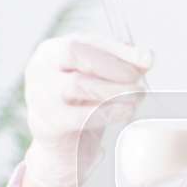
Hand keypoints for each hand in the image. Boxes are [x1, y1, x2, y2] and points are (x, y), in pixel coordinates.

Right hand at [22, 34, 150, 186]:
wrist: (62, 146)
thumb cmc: (82, 104)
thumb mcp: (99, 79)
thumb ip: (122, 65)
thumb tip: (146, 58)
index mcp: (52, 51)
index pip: (85, 41)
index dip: (119, 49)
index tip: (147, 60)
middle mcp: (39, 69)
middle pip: (73, 53)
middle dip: (113, 66)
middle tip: (138, 81)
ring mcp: (40, 96)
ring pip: (77, 83)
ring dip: (115, 89)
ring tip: (137, 96)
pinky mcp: (48, 124)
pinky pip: (80, 115)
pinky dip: (109, 112)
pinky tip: (126, 111)